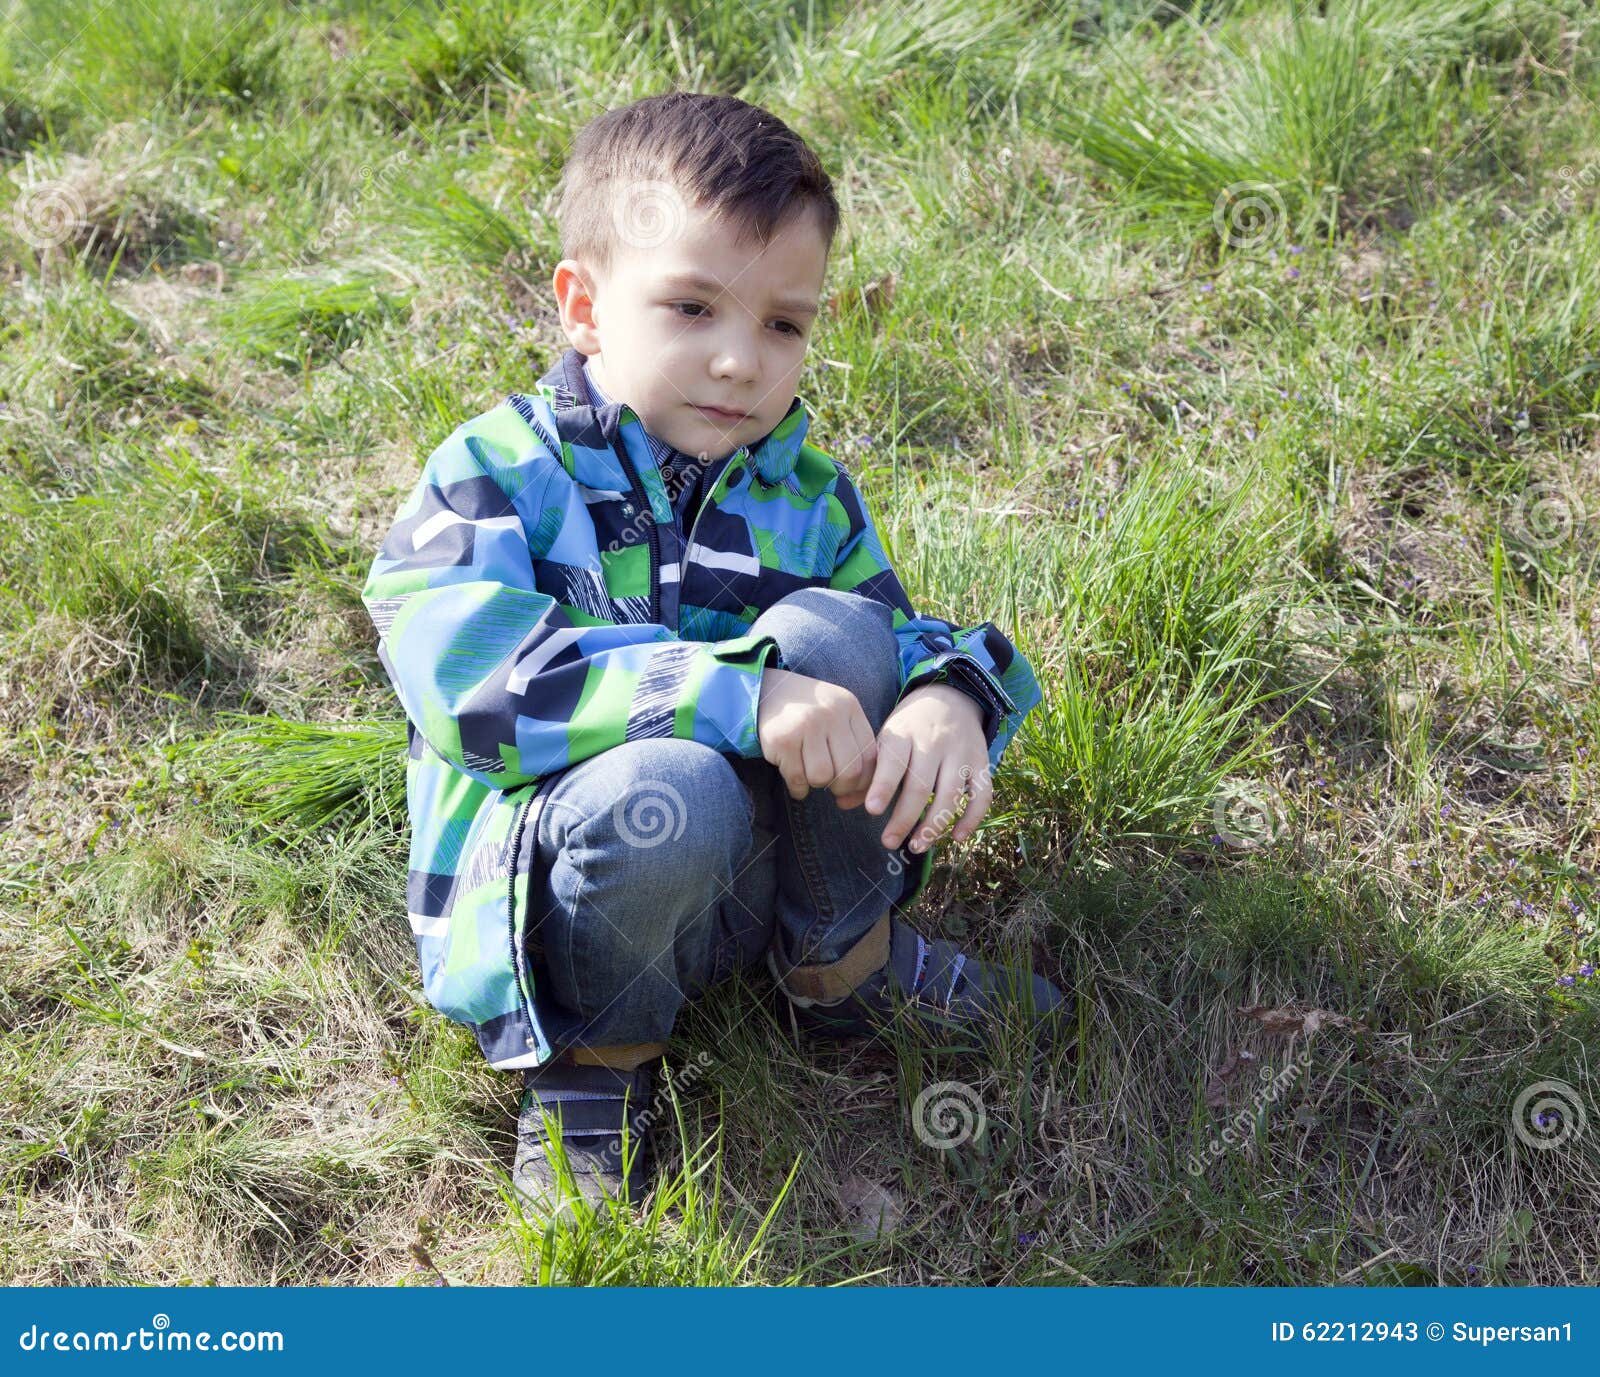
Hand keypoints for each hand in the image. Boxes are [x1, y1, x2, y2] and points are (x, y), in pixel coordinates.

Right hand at [757, 667, 878, 801]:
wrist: (767, 690)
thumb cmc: (809, 711)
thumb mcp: (838, 713)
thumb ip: (854, 741)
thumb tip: (866, 788)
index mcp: (849, 706)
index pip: (869, 755)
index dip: (864, 779)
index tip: (853, 785)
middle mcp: (830, 713)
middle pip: (849, 771)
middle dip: (842, 787)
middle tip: (832, 787)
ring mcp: (805, 725)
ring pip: (822, 777)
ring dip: (816, 784)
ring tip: (810, 776)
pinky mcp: (782, 740)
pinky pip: (796, 779)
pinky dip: (798, 789)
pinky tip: (796, 783)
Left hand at [860, 683, 991, 852]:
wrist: (952, 697)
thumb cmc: (910, 726)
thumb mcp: (886, 739)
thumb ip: (868, 771)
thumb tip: (843, 804)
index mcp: (903, 734)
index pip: (893, 761)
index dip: (883, 786)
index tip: (872, 810)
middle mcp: (934, 742)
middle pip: (921, 785)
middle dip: (904, 818)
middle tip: (888, 842)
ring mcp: (961, 753)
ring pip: (951, 794)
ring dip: (934, 825)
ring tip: (916, 846)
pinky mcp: (982, 763)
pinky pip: (982, 795)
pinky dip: (972, 818)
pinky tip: (956, 838)